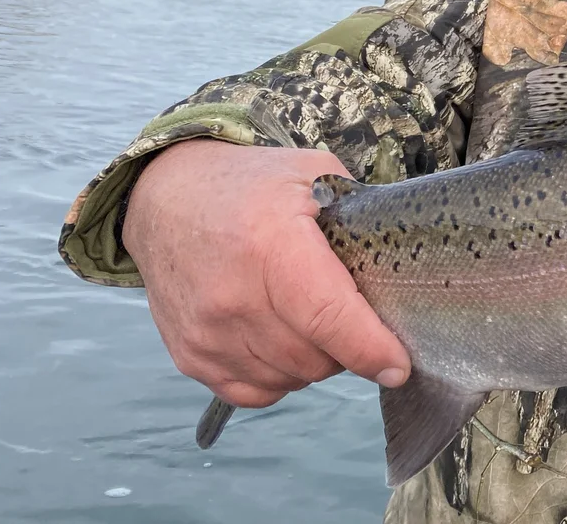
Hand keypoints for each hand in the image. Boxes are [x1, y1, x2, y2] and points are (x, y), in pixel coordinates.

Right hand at [123, 138, 410, 407]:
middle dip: (347, 347)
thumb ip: (359, 215)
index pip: (328, 316)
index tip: (398, 366)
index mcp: (272, 245)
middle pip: (314, 357)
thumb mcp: (313, 174)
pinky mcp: (190, 355)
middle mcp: (232, 296)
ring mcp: (206, 332)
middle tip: (351, 315)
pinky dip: (279, 377)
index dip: (370, 348)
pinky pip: (253, 392)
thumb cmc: (249, 185)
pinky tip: (284, 341)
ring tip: (315, 321)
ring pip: (288, 379)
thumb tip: (399, 264)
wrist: (167, 198)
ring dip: (315, 362)